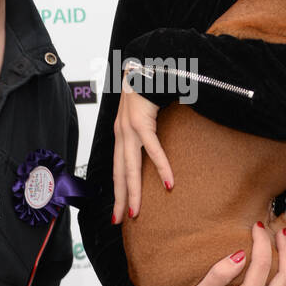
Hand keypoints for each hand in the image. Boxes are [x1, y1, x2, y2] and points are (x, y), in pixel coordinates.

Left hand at [112, 81, 172, 221]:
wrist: (146, 65)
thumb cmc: (147, 90)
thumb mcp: (142, 115)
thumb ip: (145, 133)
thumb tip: (154, 150)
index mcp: (121, 135)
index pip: (117, 169)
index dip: (117, 191)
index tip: (118, 211)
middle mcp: (121, 134)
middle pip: (119, 174)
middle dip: (119, 199)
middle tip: (120, 221)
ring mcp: (129, 129)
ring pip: (131, 167)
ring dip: (133, 191)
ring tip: (135, 212)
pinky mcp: (141, 122)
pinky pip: (152, 149)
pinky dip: (161, 166)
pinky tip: (168, 182)